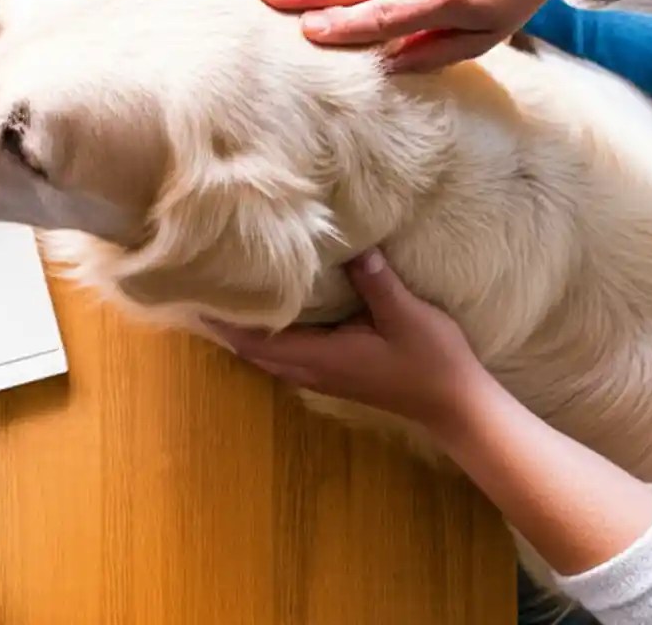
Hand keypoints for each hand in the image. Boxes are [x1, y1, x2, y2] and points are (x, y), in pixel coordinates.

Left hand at [207, 249, 492, 430]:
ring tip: (228, 300)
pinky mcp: (333, 376)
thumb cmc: (431, 360)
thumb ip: (375, 281)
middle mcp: (310, 371)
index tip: (197, 299)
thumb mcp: (405, 314)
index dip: (223, 324)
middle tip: (204, 291)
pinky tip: (271, 317)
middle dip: (225, 325)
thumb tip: (353, 248)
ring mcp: (321, 377)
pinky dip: (268, 339)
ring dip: (245, 333)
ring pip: (267, 356)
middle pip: (250, 351)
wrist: (455, 404)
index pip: (254, 342)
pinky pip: (285, 357)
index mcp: (318, 357)